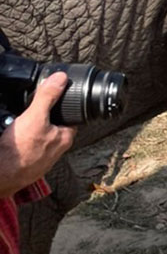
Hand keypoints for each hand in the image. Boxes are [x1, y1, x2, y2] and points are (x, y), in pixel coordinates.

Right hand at [0, 73, 75, 194]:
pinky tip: (12, 137)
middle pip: (53, 125)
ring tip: (17, 125)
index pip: (71, 116)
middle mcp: (57, 149)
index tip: (53, 97)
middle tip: (29, 112)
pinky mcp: (29, 163)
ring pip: (39, 136)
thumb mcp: (35, 116)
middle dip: (41, 116)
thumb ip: (48, 96)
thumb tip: (60, 78)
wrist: (1, 174)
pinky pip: (27, 146)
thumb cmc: (20, 150)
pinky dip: (21, 139)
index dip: (63, 104)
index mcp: (65, 137)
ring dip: (29, 128)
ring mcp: (43, 157)